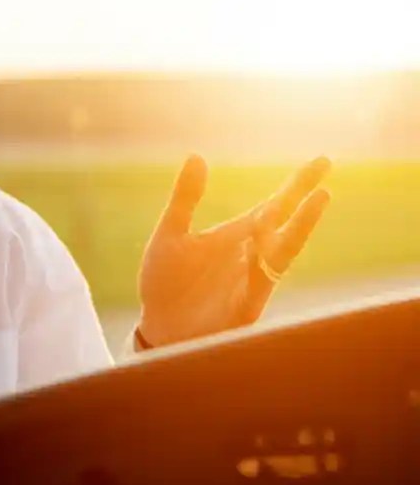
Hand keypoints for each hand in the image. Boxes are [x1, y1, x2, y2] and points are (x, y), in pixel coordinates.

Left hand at [135, 155, 331, 347]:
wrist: (158, 328)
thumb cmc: (165, 283)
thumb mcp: (170, 234)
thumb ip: (185, 198)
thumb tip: (196, 155)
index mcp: (235, 235)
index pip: (273, 206)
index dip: (296, 185)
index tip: (322, 161)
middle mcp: (250, 254)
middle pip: (283, 221)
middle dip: (303, 198)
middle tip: (325, 169)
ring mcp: (251, 279)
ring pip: (283, 249)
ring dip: (300, 226)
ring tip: (318, 198)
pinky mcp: (246, 304)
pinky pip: (263, 281)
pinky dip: (268, 262)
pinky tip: (270, 240)